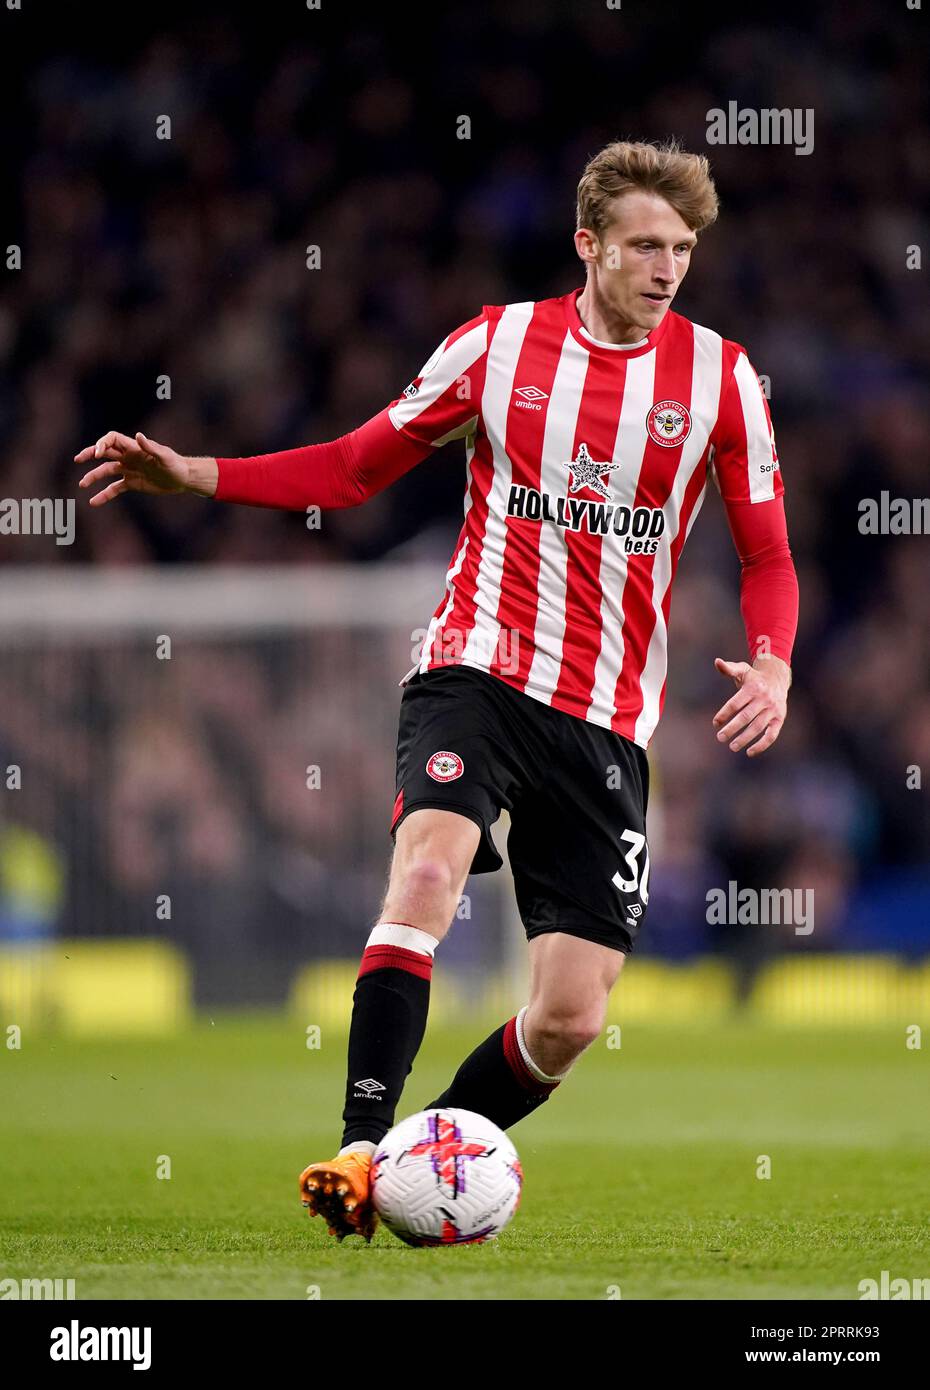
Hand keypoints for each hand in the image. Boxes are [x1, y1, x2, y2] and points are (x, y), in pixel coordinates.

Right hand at [75, 431, 209, 505]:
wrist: (182, 479)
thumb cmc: (175, 465)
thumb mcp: (164, 456)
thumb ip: (151, 447)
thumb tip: (139, 436)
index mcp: (134, 448)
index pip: (112, 440)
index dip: (102, 444)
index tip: (98, 454)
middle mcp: (128, 457)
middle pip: (104, 452)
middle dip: (90, 454)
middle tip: (78, 459)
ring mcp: (129, 470)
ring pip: (106, 471)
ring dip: (93, 476)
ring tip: (82, 484)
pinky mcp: (132, 483)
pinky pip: (114, 488)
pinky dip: (104, 494)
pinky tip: (93, 501)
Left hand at [712, 654, 790, 756]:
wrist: (777, 679)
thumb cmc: (754, 677)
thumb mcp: (742, 670)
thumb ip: (729, 669)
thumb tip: (717, 662)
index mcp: (753, 688)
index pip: (736, 703)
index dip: (724, 714)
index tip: (715, 723)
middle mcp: (764, 699)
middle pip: (746, 717)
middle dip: (732, 728)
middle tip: (720, 738)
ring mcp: (773, 710)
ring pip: (758, 727)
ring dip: (745, 738)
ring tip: (732, 747)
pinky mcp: (779, 719)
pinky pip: (772, 735)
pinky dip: (762, 745)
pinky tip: (750, 752)